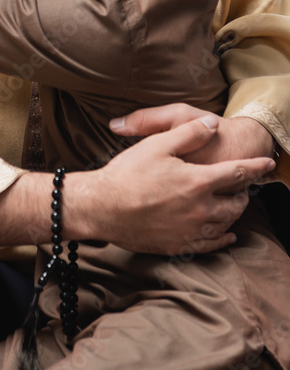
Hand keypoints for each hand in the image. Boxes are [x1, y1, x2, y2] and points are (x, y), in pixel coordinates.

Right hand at [71, 115, 275, 254]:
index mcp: (198, 182)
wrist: (102, 208)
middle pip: (235, 203)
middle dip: (244, 192)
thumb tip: (212, 123)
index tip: (268, 163)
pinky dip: (223, 237)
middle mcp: (201, 210)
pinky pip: (211, 244)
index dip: (255, 167)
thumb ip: (189, 133)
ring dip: (234, 213)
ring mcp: (191, 231)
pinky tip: (226, 234)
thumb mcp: (158, 144)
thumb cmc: (128, 174)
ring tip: (234, 205)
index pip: (237, 173)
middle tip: (244, 186)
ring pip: (225, 224)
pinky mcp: (179, 245)